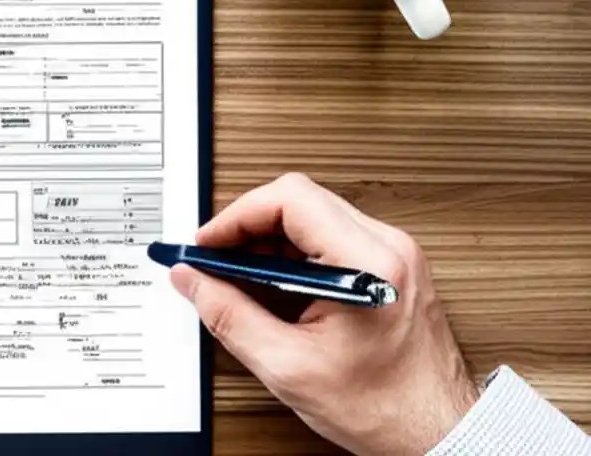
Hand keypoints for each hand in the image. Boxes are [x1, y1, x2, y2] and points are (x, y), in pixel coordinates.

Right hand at [171, 173, 478, 455]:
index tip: (208, 244)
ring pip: (313, 214)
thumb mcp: (287, 366)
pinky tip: (273, 282)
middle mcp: (388, 248)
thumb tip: (193, 281)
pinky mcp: (391, 265)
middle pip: (299, 199)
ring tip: (240, 275)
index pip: (289, 200)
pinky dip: (293, 251)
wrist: (436, 429)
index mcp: (369, 265)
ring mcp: (394, 254)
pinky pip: (331, 235)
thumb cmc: (384, 407)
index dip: (237, 217)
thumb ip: (228, 316)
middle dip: (247, 226)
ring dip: (268, 238)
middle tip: (215, 258)